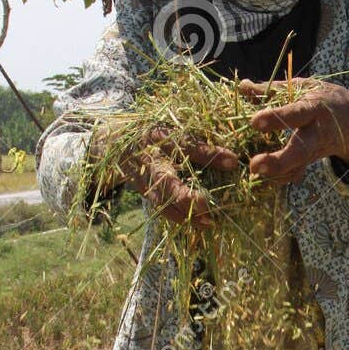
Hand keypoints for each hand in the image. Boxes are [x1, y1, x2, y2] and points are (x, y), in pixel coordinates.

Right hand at [89, 119, 237, 225]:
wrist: (114, 143)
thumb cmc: (154, 133)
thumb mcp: (170, 126)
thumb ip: (195, 138)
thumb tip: (232, 152)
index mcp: (159, 135)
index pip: (186, 145)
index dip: (209, 154)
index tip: (234, 161)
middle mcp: (149, 158)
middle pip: (166, 180)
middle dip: (187, 196)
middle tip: (208, 206)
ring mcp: (143, 177)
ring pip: (162, 200)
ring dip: (184, 213)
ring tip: (208, 222)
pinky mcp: (142, 190)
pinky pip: (159, 207)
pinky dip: (176, 217)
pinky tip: (195, 223)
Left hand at [240, 80, 348, 183]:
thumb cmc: (320, 98)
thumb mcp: (302, 87)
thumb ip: (272, 89)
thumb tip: (243, 86)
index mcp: (313, 108)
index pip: (295, 114)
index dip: (276, 119)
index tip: (254, 123)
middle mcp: (316, 132)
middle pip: (300, 150)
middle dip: (279, 161)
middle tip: (254, 166)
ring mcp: (314, 151)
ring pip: (298, 167)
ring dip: (276, 174)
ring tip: (254, 175)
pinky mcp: (310, 162)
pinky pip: (294, 174)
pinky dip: (279, 178)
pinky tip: (261, 178)